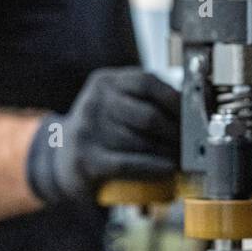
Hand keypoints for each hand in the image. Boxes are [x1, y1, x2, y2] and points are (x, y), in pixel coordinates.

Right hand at [26, 67, 179, 206]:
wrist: (57, 157)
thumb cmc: (101, 130)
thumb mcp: (114, 105)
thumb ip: (143, 101)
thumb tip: (192, 111)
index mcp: (106, 82)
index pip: (148, 82)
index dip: (176, 99)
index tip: (194, 115)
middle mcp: (94, 101)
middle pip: (148, 115)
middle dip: (176, 133)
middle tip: (191, 145)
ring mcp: (87, 129)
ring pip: (140, 141)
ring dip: (168, 153)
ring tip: (183, 159)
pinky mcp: (85, 159)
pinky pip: (127, 162)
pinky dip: (153, 166)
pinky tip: (168, 168)